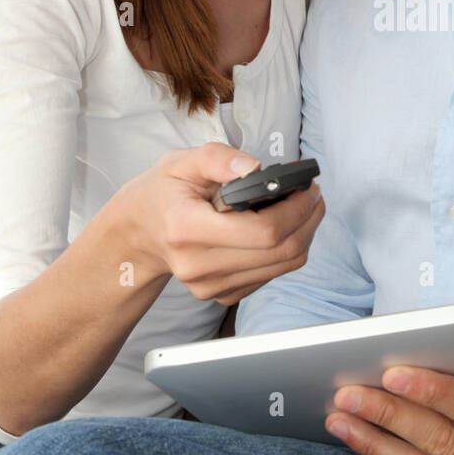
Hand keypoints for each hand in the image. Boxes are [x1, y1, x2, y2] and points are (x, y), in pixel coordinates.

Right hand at [114, 142, 324, 304]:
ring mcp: (209, 286)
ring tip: (304, 206)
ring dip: (304, 234)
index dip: (295, 209)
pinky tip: (283, 226)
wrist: (140, 233)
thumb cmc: (163, 194)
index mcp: (186, 229)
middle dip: (308, 219)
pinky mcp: (221, 294)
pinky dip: (287, 250)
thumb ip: (218, 159)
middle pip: (280, 251)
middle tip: (314, 194)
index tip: (307, 187)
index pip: (261, 231)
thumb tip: (254, 167)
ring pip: (283, 266)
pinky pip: (271, 275)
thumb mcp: (181, 162)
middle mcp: (197, 265)